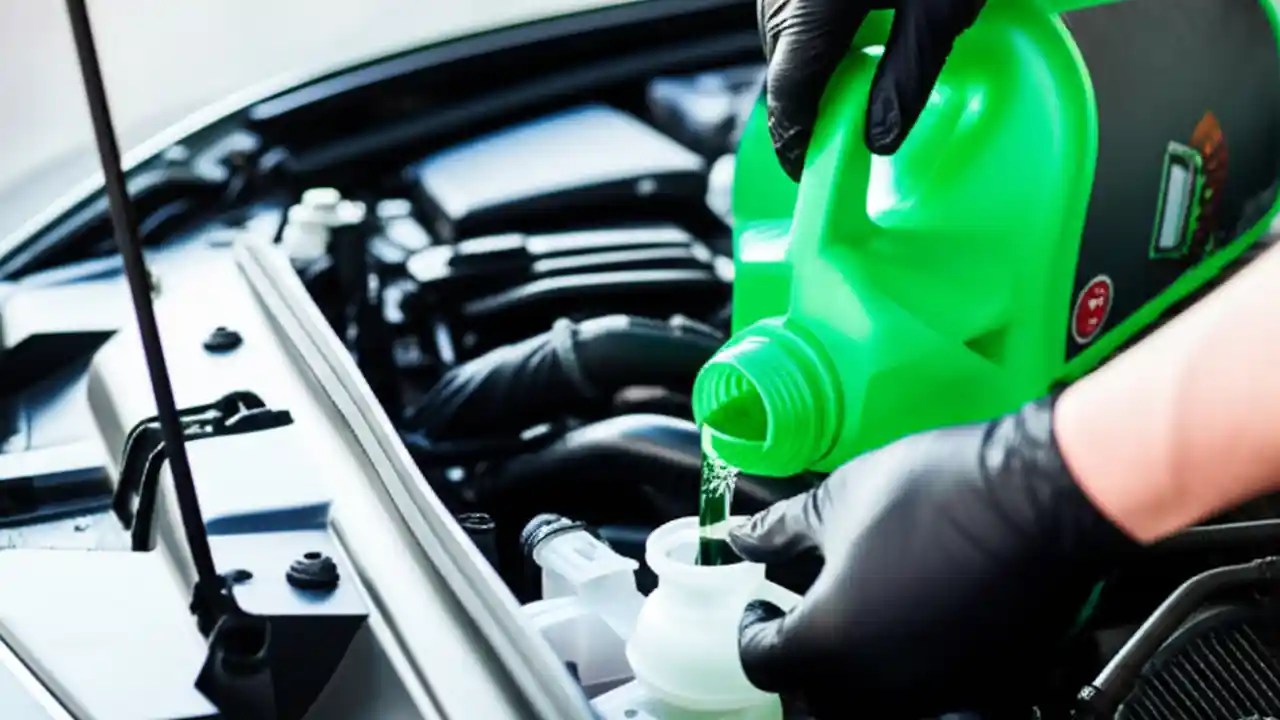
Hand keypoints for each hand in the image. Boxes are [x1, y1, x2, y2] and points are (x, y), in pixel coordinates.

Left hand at [729, 399, 1137, 717]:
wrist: (1039, 498)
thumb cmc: (934, 493)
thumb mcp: (837, 502)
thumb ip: (778, 531)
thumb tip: (741, 538)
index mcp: (828, 646)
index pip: (763, 662)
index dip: (752, 629)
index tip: (760, 604)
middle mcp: (878, 689)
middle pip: (814, 699)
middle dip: (799, 663)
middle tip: (800, 619)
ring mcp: (936, 696)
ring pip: (872, 706)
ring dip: (851, 675)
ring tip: (855, 623)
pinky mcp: (988, 692)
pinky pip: (934, 702)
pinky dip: (912, 681)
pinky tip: (914, 636)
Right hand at [759, 0, 985, 178]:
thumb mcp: (937, 8)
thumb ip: (907, 75)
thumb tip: (880, 139)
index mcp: (811, 10)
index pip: (788, 94)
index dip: (795, 143)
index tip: (807, 173)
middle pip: (782, 70)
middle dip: (807, 114)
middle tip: (834, 148)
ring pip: (784, 43)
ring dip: (811, 75)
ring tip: (847, 101)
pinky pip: (793, 15)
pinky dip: (814, 40)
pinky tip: (850, 45)